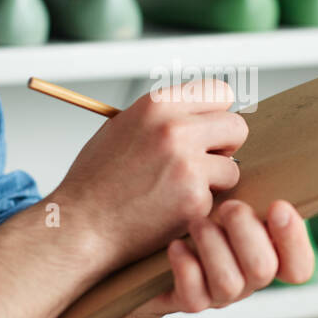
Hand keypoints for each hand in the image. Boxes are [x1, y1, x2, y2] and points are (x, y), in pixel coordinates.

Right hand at [48, 79, 248, 275]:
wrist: (81, 225)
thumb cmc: (96, 182)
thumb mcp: (122, 128)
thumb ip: (163, 117)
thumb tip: (201, 115)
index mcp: (157, 105)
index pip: (219, 92)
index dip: (216, 114)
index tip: (208, 129)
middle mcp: (175, 129)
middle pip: (237, 126)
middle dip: (225, 146)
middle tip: (204, 161)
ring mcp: (187, 165)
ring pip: (232, 167)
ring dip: (213, 180)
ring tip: (179, 189)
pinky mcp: (194, 199)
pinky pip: (217, 198)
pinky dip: (199, 206)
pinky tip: (171, 209)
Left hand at [128, 199, 316, 317]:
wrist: (141, 245)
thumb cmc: (192, 210)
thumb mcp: (227, 195)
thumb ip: (250, 188)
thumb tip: (264, 159)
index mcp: (265, 254)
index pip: (299, 266)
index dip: (295, 240)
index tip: (277, 206)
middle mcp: (245, 278)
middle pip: (264, 270)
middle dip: (246, 233)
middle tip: (228, 206)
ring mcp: (216, 294)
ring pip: (230, 284)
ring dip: (214, 246)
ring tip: (196, 221)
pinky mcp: (184, 300)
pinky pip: (194, 297)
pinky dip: (186, 267)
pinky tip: (175, 244)